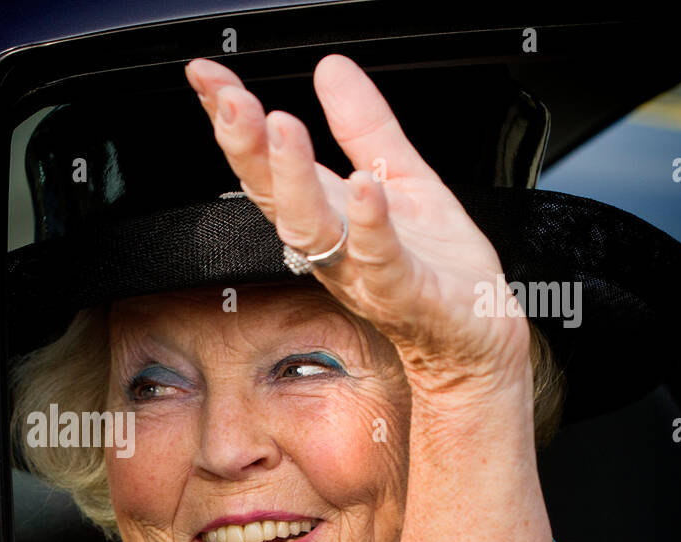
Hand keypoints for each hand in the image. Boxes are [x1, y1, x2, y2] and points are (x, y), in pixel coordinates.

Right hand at [185, 55, 530, 395]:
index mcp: (324, 213)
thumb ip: (365, 124)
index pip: (264, 162)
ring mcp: (361, 270)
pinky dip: (368, 223)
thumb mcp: (400, 175)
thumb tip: (330, 68)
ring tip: (281, 126)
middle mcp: (330, 245)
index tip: (206, 77)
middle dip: (246, 147)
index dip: (232, 120)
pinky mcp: (404, 291)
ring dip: (292, 178)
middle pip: (272, 195)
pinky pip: (380, 258)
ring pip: (312, 227)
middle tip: (231, 100)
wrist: (473, 334)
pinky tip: (363, 185)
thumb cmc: (433, 267)